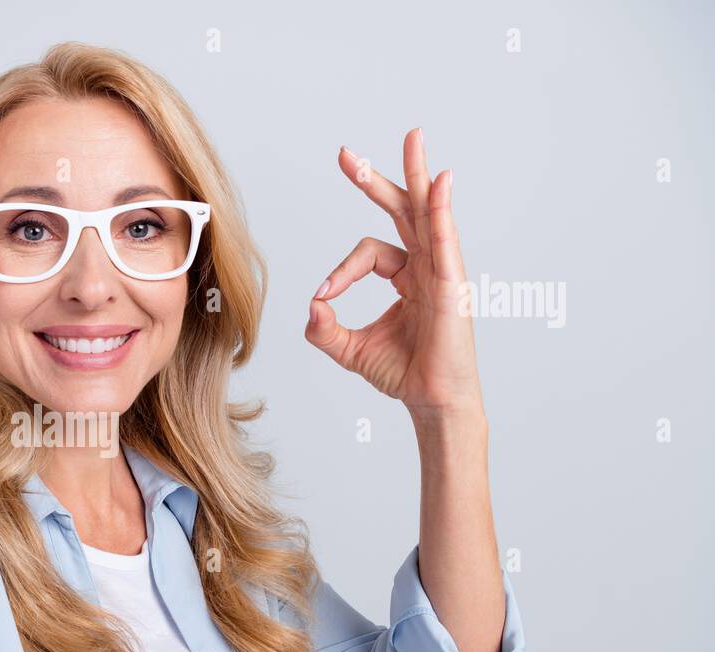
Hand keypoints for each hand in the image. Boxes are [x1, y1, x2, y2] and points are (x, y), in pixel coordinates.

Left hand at [306, 128, 483, 416]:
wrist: (430, 400)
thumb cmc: (403, 372)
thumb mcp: (350, 349)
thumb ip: (325, 328)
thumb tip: (311, 305)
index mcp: (406, 276)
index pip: (368, 254)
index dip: (340, 272)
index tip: (324, 297)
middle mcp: (425, 266)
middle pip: (401, 211)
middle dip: (376, 180)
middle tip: (346, 155)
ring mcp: (441, 271)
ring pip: (426, 213)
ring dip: (416, 174)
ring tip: (412, 139)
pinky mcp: (452, 283)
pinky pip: (446, 240)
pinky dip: (442, 211)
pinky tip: (439, 183)